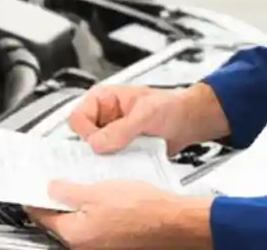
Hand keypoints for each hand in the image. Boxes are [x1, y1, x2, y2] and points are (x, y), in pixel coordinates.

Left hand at [26, 180, 211, 249]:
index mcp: (74, 234)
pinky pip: (95, 224)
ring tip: (82, 183)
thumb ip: (68, 191)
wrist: (172, 221)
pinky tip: (102, 194)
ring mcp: (99, 245)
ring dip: (76, 203)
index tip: (32, 185)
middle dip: (56, 199)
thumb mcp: (98, 191)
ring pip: (78, 221)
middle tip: (57, 179)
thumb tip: (51, 188)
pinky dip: (93, 210)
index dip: (35, 197)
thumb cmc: (141, 209)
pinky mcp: (114, 241)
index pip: (42, 215)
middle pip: (59, 220)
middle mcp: (84, 245)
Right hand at [67, 83, 228, 154]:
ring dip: (109, 160)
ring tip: (128, 157)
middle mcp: (102, 118)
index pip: (77, 118)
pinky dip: (119, 167)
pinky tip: (132, 164)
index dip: (87, 133)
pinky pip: (109, 164)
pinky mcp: (120, 152)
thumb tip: (98, 143)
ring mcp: (110, 137)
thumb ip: (122, 128)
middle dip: (97, 151)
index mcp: (102, 99)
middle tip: (116, 154)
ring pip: (94, 155)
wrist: (188, 122)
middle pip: (83, 140)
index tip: (102, 142)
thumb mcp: (147, 114)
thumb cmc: (171, 106)